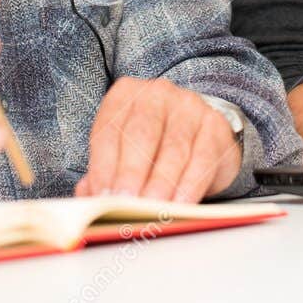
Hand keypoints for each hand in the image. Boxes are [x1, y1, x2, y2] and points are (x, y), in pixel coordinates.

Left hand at [75, 78, 241, 202]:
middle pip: (142, 134)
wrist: (198, 133)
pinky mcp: (215, 125)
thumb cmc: (152, 145)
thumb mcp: (122, 152)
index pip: (110, 131)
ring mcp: (190, 106)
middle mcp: (157, 93)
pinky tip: (180, 205)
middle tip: (126, 203)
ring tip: (151, 210)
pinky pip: (202, 158)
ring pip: (173, 148)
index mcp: (125, 94)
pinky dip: (189, 185)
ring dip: (161, 183)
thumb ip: (103, 172)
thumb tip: (88, 195)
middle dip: (132, 173)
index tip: (102, 196)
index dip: (104, 166)